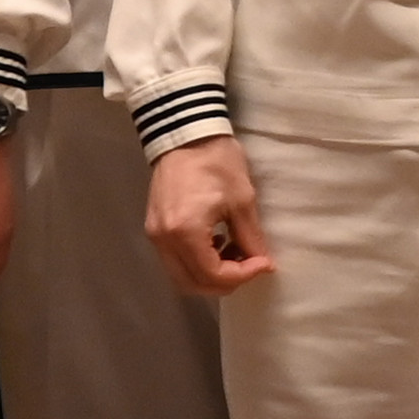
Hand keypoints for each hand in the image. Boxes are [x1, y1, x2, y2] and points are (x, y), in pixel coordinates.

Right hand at [145, 135, 278, 295]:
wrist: (186, 134)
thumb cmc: (217, 162)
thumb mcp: (243, 201)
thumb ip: (251, 238)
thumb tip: (263, 264)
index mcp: (185, 232)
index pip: (212, 275)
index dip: (242, 276)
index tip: (264, 263)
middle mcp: (163, 240)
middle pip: (192, 284)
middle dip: (225, 282)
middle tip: (251, 266)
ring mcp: (155, 235)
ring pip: (181, 276)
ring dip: (210, 274)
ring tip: (236, 253)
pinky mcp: (154, 229)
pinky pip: (175, 260)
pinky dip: (197, 262)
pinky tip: (218, 243)